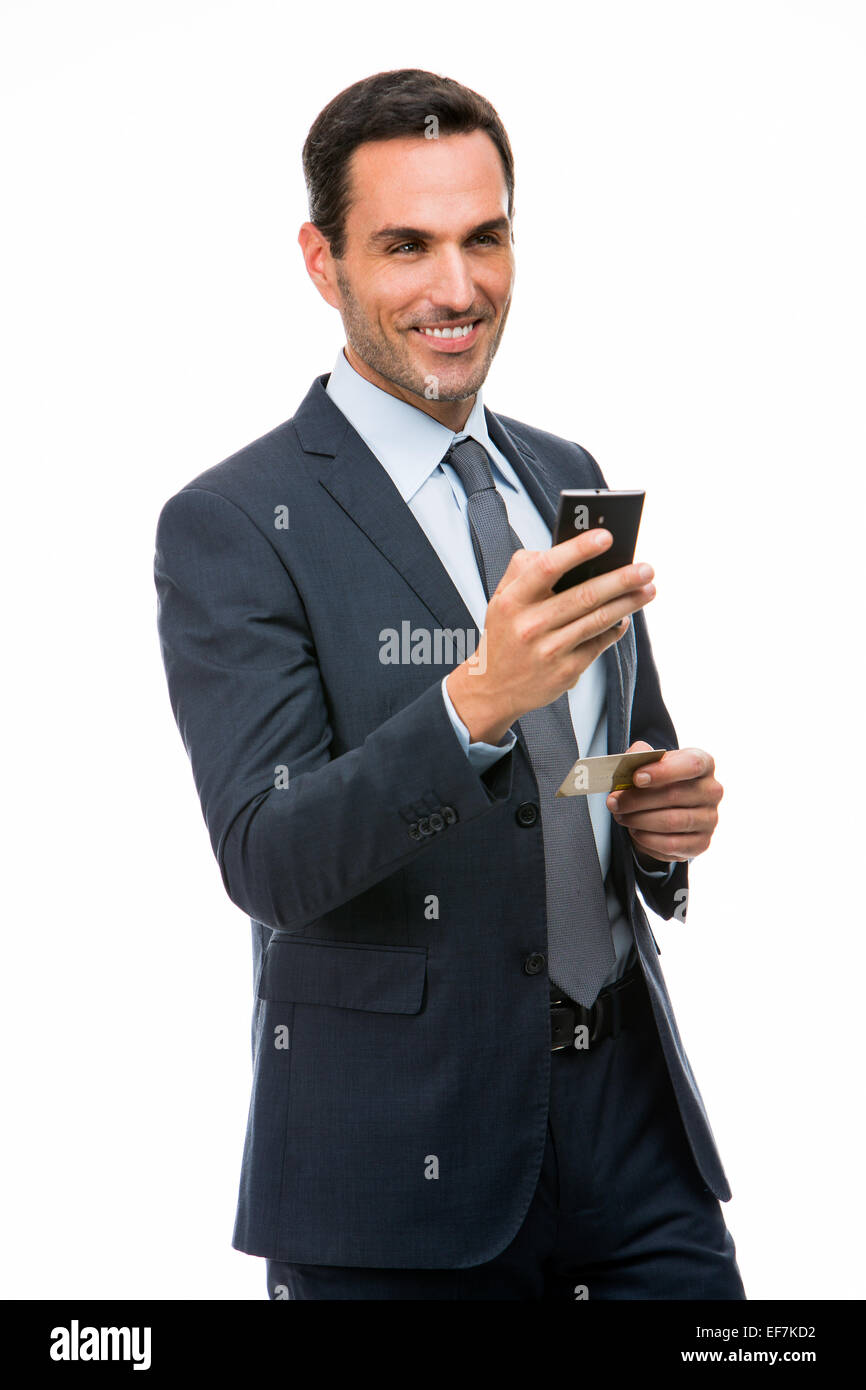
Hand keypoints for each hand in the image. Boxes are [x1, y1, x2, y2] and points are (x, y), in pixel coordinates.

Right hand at [446, 528, 655, 743]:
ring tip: (648, 589)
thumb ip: (525, 569)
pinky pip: (599, 643)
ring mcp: (549, 651)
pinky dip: (616, 628)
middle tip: (646, 568)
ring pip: (598, 620)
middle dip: (621, 580)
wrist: (494, 688)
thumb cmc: (505, 634)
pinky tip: (626, 617)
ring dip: (629, 603)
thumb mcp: (501, 598)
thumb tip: (568, 549)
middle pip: (584, 596)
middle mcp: (530, 626)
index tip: (607, 536)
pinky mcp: (566, 671)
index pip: (548, 567)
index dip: (579, 549)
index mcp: (512, 600)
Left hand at [606, 740, 722, 864]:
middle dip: (637, 800)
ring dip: (638, 820)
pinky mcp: (702, 843)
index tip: (636, 778)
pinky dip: (647, 839)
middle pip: (674, 795)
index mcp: (704, 764)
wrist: (667, 809)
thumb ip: (640, 756)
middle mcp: (712, 791)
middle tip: (614, 802)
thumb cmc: (659, 781)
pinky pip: (671, 844)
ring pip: (671, 822)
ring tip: (621, 816)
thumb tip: (633, 757)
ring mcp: (710, 819)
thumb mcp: (650, 764)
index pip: (691, 764)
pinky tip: (635, 831)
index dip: (663, 771)